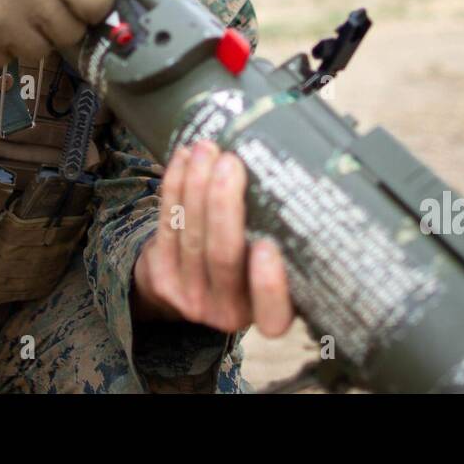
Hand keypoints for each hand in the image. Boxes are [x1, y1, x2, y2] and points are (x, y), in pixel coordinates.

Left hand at [132, 140, 295, 336]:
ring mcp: (190, 295)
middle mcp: (229, 311)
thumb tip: (302, 177)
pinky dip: (175, 186)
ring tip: (208, 149)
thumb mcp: (275, 269)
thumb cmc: (249, 266)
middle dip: (223, 204)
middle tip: (231, 163)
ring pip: (192, 235)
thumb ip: (287, 243)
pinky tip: (185, 159)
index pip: (273, 313)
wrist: (189, 287)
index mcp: (268, 314)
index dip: (270, 285)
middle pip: (223, 257)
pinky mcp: (161, 275)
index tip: (268, 246)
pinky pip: (167, 224)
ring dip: (196, 185)